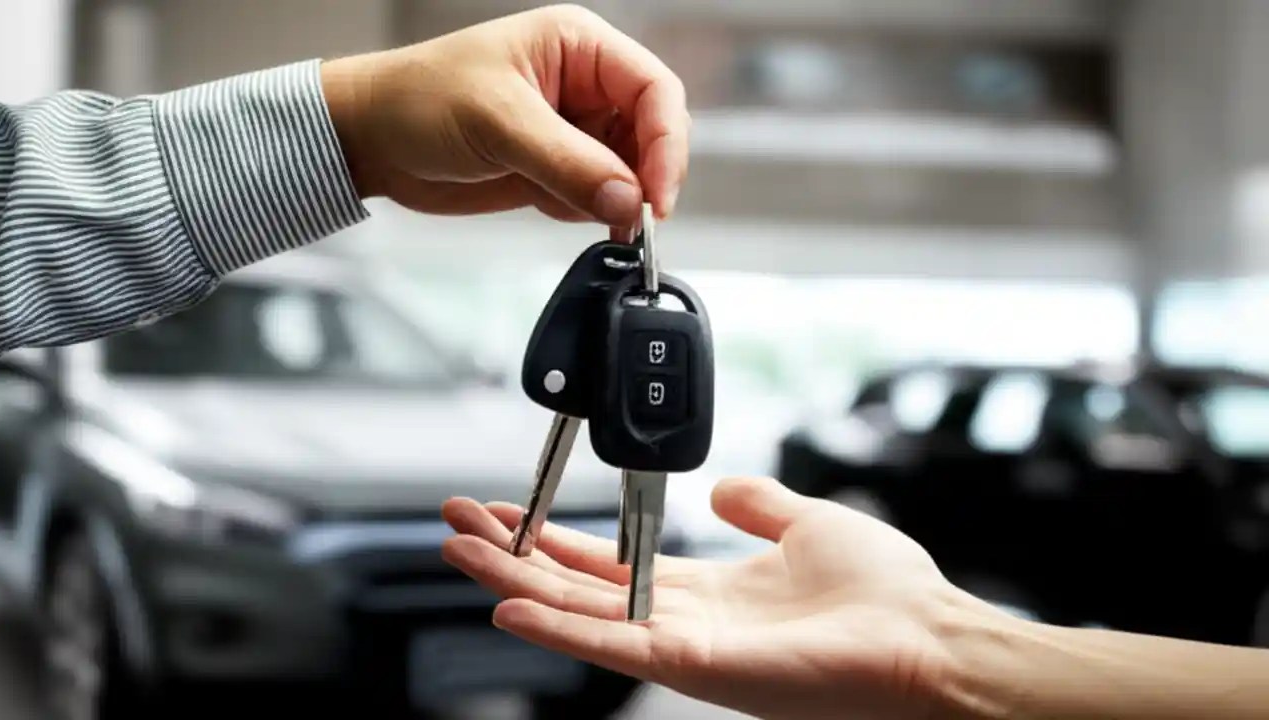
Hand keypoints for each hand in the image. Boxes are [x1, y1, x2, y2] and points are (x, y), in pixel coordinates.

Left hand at [321, 4, 687, 229]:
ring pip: (628, 172)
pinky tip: (552, 208)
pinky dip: (589, 213)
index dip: (666, 144)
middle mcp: (585, 86)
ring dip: (617, 201)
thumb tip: (628, 200)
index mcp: (579, 48)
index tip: (656, 196)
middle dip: (645, 178)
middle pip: (651, 135)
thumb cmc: (418, 100)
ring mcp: (573, 131)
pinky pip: (597, 197)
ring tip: (580, 212)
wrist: (369, 140)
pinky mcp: (556, 169)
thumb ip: (569, 163)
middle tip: (634, 219)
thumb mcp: (498, 123)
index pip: (654, 91)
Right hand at [441, 476, 993, 719]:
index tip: (511, 510)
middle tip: (456, 527)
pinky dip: (559, 628)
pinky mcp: (699, 665)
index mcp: (710, 589)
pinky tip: (512, 606)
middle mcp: (686, 619)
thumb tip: (724, 489)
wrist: (930, 640)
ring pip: (581, 613)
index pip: (611, 563)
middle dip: (515, 556)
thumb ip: (760, 506)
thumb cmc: (887, 595)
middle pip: (579, 587)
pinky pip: (614, 645)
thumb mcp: (808, 524)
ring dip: (516, 584)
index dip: (558, 539)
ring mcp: (687, 646)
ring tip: (459, 554)